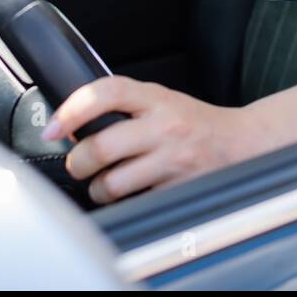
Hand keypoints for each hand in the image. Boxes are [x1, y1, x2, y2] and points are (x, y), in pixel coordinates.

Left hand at [42, 76, 268, 204]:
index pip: (108, 93)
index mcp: (157, 98)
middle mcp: (165, 127)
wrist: (243, 143)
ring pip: (113, 183)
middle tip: (79, 163)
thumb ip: (124, 106)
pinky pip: (135, 203)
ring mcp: (173, 160)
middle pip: (101, 147)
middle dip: (78, 162)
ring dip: (98, 189)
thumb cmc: (196, 123)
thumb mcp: (162, 100)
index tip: (53, 127)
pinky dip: (124, 203)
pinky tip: (130, 194)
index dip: (73, 109)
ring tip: (104, 184)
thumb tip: (71, 126)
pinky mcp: (179, 189)